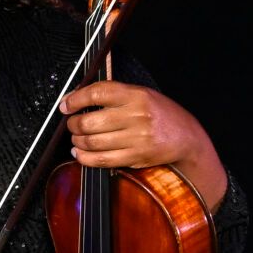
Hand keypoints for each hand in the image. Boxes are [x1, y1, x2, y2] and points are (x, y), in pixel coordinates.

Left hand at [60, 80, 207, 172]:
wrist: (186, 137)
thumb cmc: (160, 114)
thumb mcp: (142, 95)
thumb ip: (113, 95)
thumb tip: (76, 97)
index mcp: (136, 95)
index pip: (98, 93)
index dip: (75, 99)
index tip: (65, 105)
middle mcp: (136, 115)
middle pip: (89, 121)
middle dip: (73, 125)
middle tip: (72, 125)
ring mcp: (136, 138)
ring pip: (92, 142)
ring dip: (77, 142)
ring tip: (77, 139)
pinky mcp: (135, 156)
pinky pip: (100, 160)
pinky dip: (83, 158)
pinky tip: (80, 153)